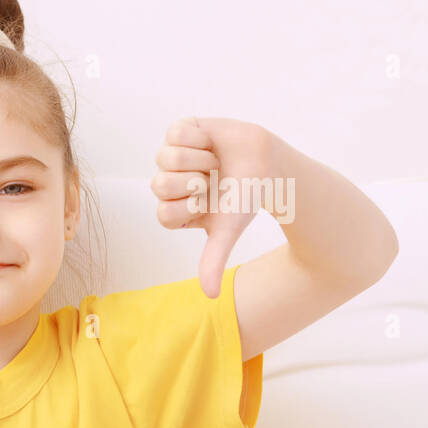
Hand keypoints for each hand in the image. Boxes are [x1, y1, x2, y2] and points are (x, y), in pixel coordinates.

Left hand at [150, 117, 280, 297]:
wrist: (268, 164)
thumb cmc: (245, 199)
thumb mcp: (228, 230)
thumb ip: (213, 260)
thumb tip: (210, 295)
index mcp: (173, 208)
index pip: (163, 212)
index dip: (191, 206)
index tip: (211, 203)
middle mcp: (168, 183)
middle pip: (159, 185)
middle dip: (195, 183)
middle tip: (214, 181)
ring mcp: (171, 157)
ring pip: (166, 158)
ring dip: (199, 160)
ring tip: (215, 163)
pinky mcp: (180, 131)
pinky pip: (175, 133)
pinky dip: (199, 138)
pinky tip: (211, 143)